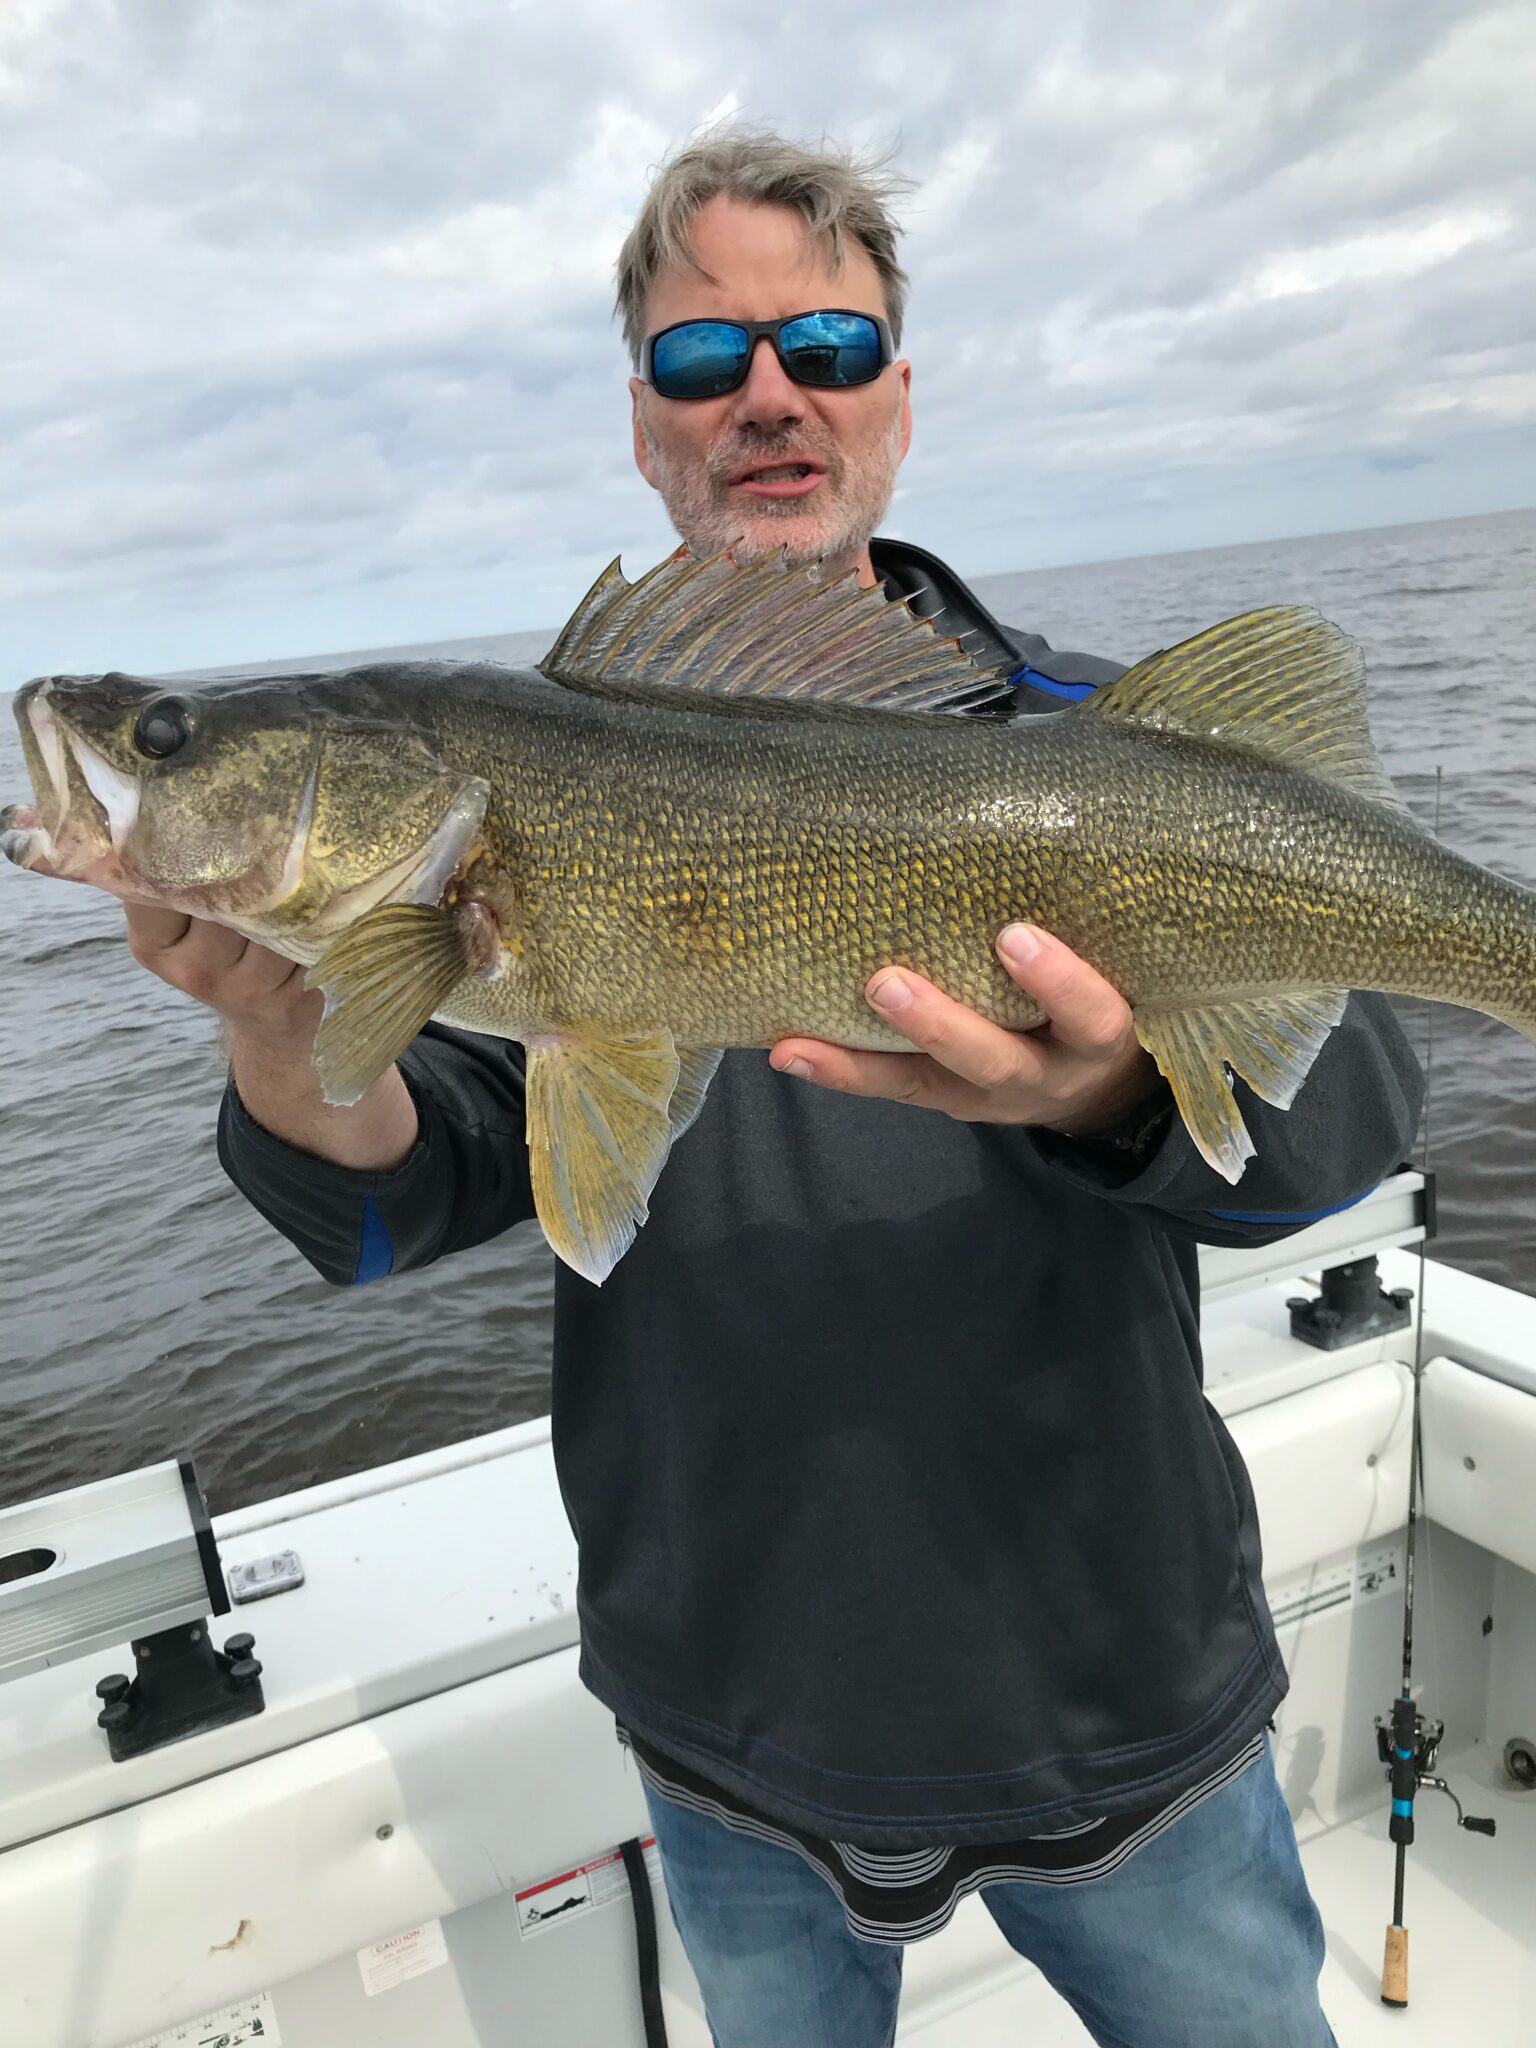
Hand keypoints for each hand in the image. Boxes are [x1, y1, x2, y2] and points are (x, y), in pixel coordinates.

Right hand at [5, 823, 318, 1046]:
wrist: (272, 1020)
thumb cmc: (225, 947)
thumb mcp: (180, 916)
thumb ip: (159, 869)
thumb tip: (92, 805)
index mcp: (152, 940)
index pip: (156, 883)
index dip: (180, 843)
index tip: (208, 801)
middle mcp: (189, 966)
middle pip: (218, 894)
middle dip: (247, 853)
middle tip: (270, 805)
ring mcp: (236, 987)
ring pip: (264, 915)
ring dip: (289, 882)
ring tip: (304, 841)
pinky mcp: (281, 998)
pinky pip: (301, 942)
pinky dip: (316, 917)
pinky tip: (326, 895)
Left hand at [769, 922, 1160, 1131]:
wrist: (1096, 1084)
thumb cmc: (1095, 992)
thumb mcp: (1115, 965)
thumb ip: (1082, 918)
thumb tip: (1025, 807)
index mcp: (1097, 1037)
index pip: (1092, 1015)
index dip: (1059, 982)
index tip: (1015, 933)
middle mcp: (1044, 1075)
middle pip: (995, 1060)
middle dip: (941, 1024)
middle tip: (887, 983)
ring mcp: (989, 1095)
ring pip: (928, 1083)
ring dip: (863, 1061)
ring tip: (801, 1042)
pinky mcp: (947, 1100)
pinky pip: (892, 1089)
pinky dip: (840, 1071)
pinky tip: (788, 1051)